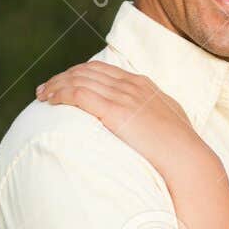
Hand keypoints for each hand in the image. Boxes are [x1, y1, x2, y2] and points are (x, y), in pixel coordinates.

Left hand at [37, 62, 206, 174]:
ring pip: (79, 79)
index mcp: (143, 85)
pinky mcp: (114, 110)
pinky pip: (78, 94)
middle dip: (62, 77)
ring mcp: (123, 96)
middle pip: (86, 71)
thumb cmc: (179, 151)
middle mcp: (131, 85)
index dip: (79, 74)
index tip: (64, 83)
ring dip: (56, 85)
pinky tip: (50, 101)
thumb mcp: (167, 124)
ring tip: (42, 95)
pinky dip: (61, 94)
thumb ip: (151, 117)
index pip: (102, 69)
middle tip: (45, 89)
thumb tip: (143, 126)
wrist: (187, 159)